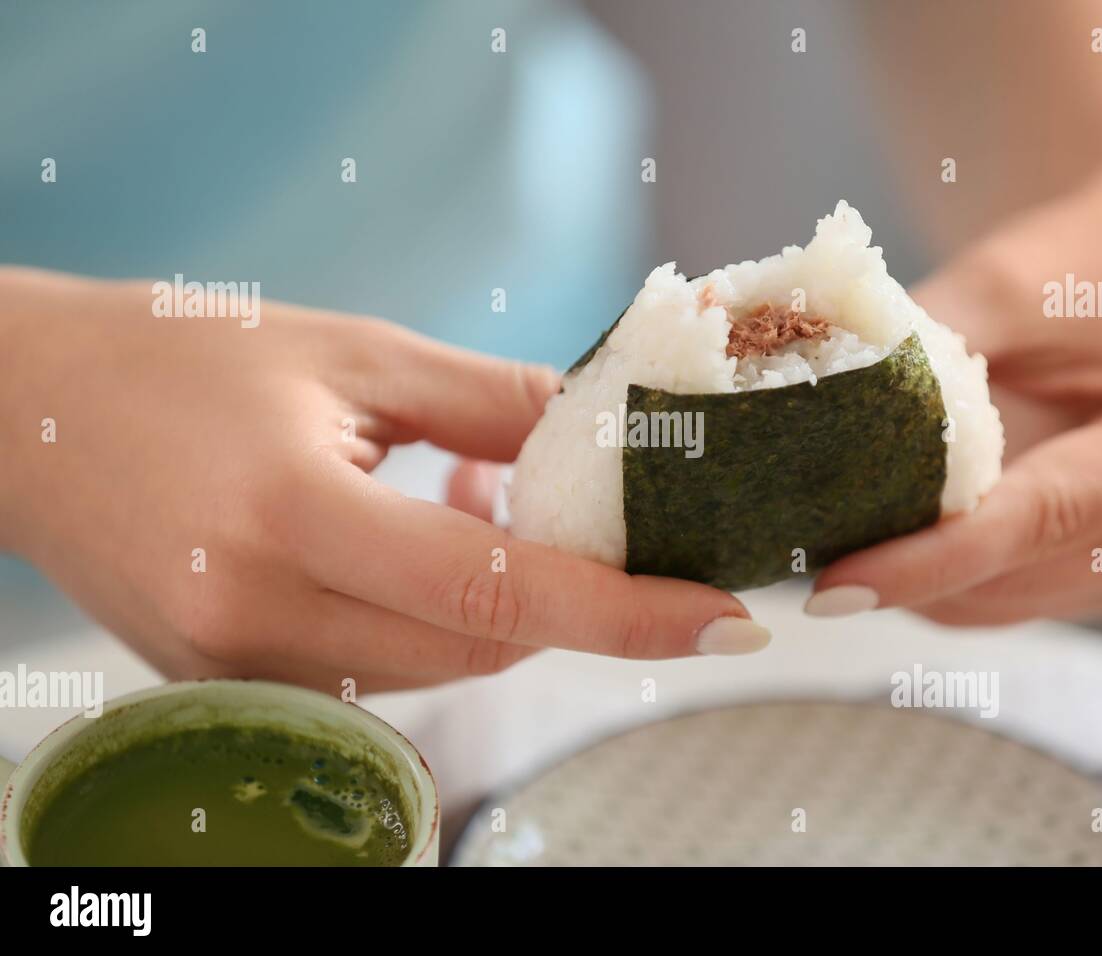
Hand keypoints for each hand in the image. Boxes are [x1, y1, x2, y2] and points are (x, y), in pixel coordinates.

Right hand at [0, 268, 767, 691]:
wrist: (20, 411)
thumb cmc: (179, 355)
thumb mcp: (353, 354)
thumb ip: (492, 403)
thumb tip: (611, 434)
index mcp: (289, 515)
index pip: (493, 591)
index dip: (623, 613)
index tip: (723, 618)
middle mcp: (257, 614)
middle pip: (479, 646)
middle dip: (569, 599)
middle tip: (610, 524)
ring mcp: (235, 667)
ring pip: (435, 668)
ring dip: (496, 604)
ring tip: (481, 499)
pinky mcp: (226, 683)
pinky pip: (375, 671)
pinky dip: (430, 620)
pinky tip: (421, 539)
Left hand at [808, 123, 1101, 624]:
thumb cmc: (1085, 262)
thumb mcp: (1001, 287)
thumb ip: (919, 352)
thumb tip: (810, 397)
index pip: (1034, 521)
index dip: (924, 562)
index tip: (830, 588)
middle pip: (1015, 578)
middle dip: (903, 571)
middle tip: (803, 549)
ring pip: (1004, 604)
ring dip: (917, 581)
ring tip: (838, 534)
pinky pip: (1011, 600)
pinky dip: (944, 578)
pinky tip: (893, 532)